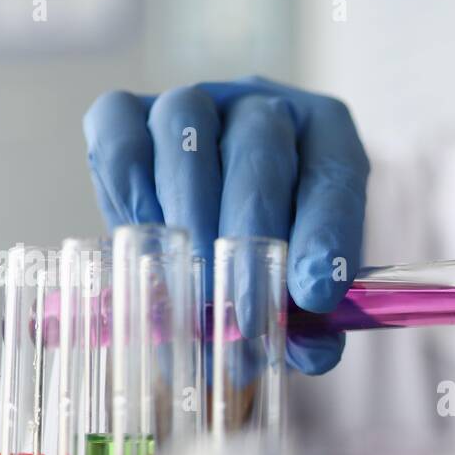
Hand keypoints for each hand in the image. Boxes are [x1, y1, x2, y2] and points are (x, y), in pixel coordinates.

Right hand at [82, 76, 369, 374]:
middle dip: (250, 234)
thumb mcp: (302, 289)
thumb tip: (311, 351)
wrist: (211, 235)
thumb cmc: (271, 262)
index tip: (316, 295)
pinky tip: (141, 233)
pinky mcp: (129, 112)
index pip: (335, 176)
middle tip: (243, 307)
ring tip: (192, 281)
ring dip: (189, 208)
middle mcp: (264, 109)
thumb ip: (313, 322)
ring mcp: (196, 103)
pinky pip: (119, 127)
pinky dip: (126, 180)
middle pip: (259, 146)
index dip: (327, 234)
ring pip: (186, 127)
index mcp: (327, 139)